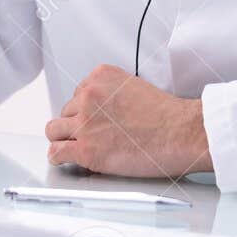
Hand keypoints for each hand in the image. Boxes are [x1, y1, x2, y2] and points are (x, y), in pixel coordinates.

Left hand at [45, 65, 212, 177]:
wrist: (181, 133)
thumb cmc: (168, 116)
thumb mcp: (135, 86)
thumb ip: (112, 94)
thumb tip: (103, 111)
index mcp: (100, 77)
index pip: (77, 93)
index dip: (86, 110)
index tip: (94, 120)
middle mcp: (88, 96)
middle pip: (66, 111)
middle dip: (76, 124)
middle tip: (90, 135)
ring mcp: (85, 123)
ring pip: (54, 130)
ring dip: (64, 139)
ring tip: (74, 147)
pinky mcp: (86, 149)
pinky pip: (56, 152)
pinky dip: (58, 157)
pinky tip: (64, 159)